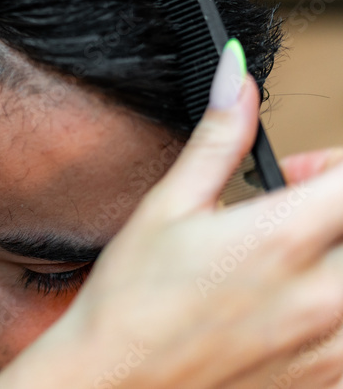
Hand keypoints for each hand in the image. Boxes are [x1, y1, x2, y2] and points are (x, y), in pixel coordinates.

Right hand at [0, 41, 342, 387]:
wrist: (116, 381)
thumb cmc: (132, 298)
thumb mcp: (168, 206)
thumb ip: (219, 139)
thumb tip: (238, 77)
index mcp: (281, 239)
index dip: (333, 165)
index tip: (302, 172)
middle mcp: (319, 295)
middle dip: (337, 207)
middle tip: (297, 214)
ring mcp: (328, 344)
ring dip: (335, 258)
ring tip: (295, 262)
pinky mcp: (323, 378)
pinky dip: (332, 310)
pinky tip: (295, 306)